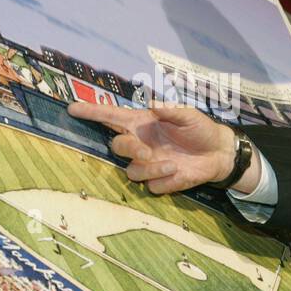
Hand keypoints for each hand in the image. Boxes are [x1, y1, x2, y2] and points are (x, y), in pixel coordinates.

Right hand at [67, 101, 233, 193]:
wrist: (217, 153)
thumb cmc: (200, 129)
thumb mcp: (189, 114)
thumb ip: (171, 110)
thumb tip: (153, 105)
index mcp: (142, 123)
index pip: (111, 116)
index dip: (91, 112)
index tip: (72, 108)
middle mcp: (140, 143)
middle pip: (117, 146)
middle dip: (128, 149)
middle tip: (146, 151)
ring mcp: (147, 163)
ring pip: (132, 171)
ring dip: (150, 168)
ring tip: (173, 163)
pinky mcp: (158, 181)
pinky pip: (152, 185)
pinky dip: (166, 179)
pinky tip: (180, 172)